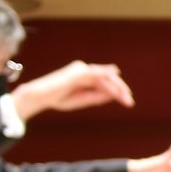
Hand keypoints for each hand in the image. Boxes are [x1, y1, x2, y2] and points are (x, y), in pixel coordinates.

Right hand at [11, 61, 133, 120]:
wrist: (41, 96)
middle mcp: (85, 71)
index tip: (128, 102)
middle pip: (108, 79)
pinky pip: (96, 74)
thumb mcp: (82, 100)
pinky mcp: (78, 71)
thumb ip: (97, 96)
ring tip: (125, 98)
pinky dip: (107, 78)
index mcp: (85, 77)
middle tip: (130, 102)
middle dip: (121, 90)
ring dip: (116, 88)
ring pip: (104, 78)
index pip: (106, 83)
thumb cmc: (58, 98)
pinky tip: (116, 81)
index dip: (119, 92)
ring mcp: (82, 69)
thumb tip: (115, 95)